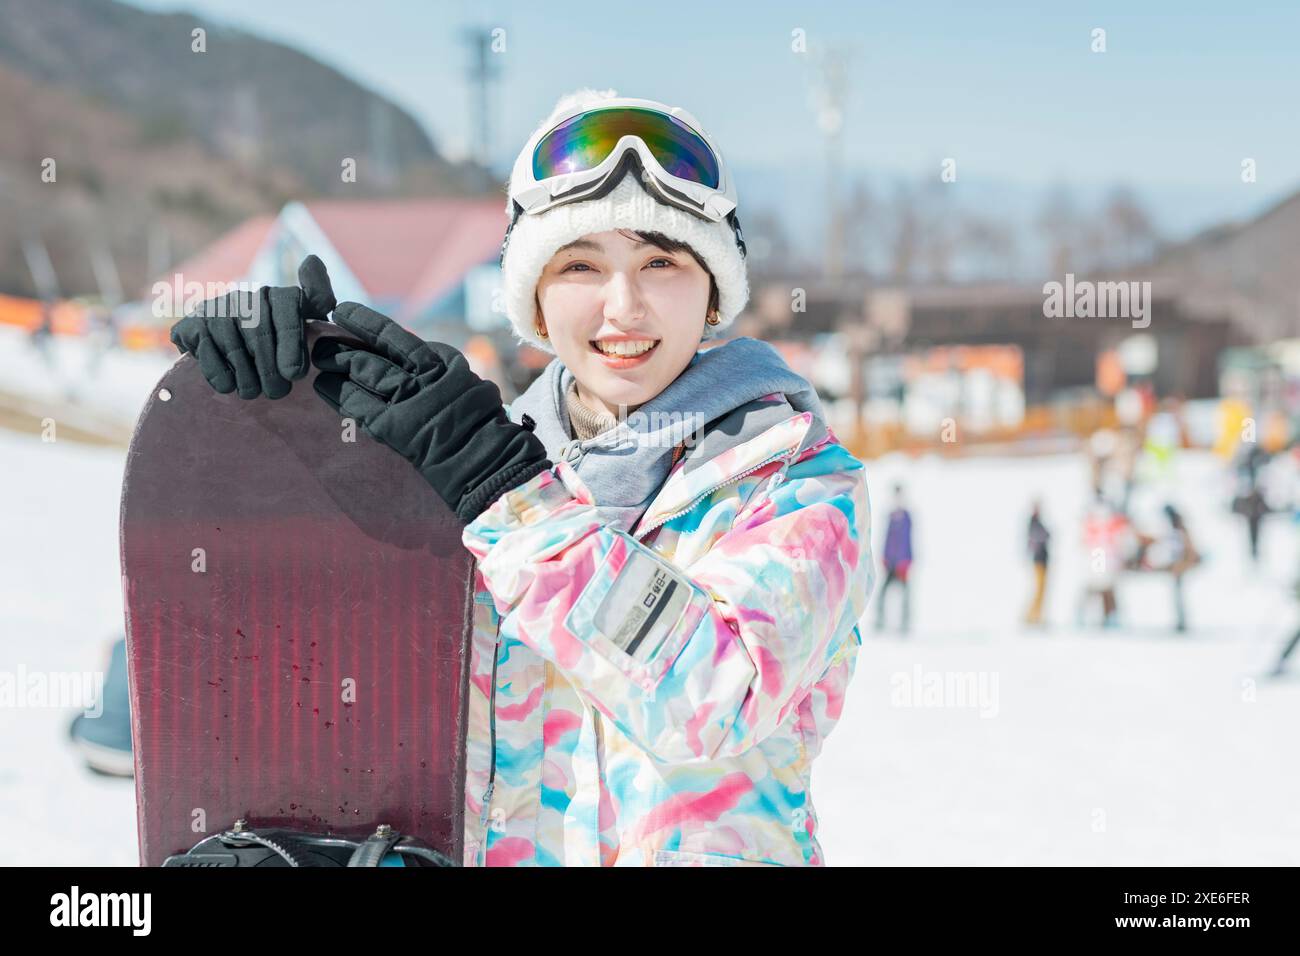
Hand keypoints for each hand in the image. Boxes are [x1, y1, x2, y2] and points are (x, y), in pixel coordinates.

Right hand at [169, 255, 336, 398]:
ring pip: (233, 347)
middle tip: (277, 392)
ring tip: (254, 392)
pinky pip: (206, 352)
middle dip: (270, 369)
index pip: (286, 311)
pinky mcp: (190, 325)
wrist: (227, 347)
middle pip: (259, 333)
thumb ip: (317, 296)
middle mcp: (244, 297)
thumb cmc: (276, 338)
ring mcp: (215, 310)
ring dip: (246, 377)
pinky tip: (229, 385)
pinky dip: (220, 374)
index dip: (291, 344)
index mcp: (275, 296)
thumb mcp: (303, 319)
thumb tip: (312, 260)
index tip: (294, 374)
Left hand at [311, 302, 551, 523]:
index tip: (343, 312)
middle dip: (343, 343)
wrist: (485, 461)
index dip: (365, 323)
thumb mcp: (462, 381)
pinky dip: (338, 394)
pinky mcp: (395, 427)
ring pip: (364, 373)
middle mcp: (427, 376)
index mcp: (443, 362)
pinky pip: (358, 405)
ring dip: (336, 364)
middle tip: (320, 337)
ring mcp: (411, 400)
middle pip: (375, 352)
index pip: (395, 336)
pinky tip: (323, 386)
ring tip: (318, 359)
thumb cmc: (475, 422)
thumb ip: (434, 365)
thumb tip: (395, 351)